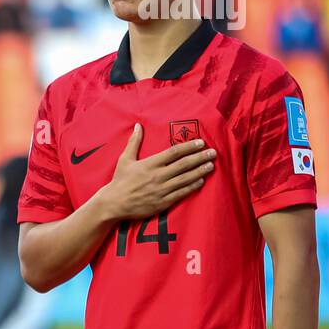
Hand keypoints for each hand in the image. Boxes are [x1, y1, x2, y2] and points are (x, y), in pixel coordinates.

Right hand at [99, 124, 215, 219]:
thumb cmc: (120, 180)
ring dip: (200, 171)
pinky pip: (182, 192)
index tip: (200, 143)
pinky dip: (193, 186)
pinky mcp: (163, 201)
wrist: (114, 203)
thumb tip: (139, 126)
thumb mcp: (125, 159)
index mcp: (150, 164)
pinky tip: (201, 181)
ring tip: (211, 165)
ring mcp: (162, 189)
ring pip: (186, 178)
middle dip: (200, 157)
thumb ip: (134, 142)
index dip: (189, 147)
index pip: (174, 152)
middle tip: (213, 152)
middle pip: (184, 164)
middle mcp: (158, 175)